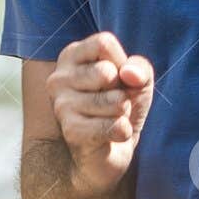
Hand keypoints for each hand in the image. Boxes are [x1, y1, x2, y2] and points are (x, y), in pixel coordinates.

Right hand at [46, 32, 154, 196]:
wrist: (108, 154)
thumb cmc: (120, 108)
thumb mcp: (137, 81)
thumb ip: (140, 69)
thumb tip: (128, 74)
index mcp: (71, 57)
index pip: (103, 43)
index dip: (122, 63)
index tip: (119, 79)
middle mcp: (58, 78)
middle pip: (107, 71)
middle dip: (123, 91)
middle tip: (115, 103)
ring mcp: (61, 105)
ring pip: (115, 100)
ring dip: (123, 112)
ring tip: (112, 119)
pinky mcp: (71, 131)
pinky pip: (114, 125)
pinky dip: (123, 131)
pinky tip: (113, 136)